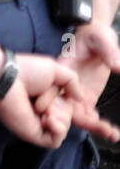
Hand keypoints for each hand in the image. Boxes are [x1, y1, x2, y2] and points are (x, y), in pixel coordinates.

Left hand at [0, 53, 87, 147]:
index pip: (67, 107)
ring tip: (43, 108)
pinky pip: (54, 141)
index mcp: (45, 98)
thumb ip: (72, 82)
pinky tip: (48, 118)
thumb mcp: (56, 70)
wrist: (5, 78)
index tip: (62, 94)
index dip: (68, 102)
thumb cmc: (26, 70)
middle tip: (45, 98)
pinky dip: (57, 129)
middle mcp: (40, 112)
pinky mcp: (31, 134)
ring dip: (59, 117)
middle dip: (62, 108)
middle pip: (67, 118)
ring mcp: (36, 124)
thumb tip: (81, 99)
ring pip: (62, 128)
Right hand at [55, 21, 119, 140]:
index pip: (55, 89)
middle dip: (83, 122)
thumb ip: (109, 53)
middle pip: (67, 108)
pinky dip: (99, 125)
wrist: (98, 37)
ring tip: (113, 134)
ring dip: (94, 127)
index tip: (69, 117)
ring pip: (78, 115)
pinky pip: (89, 114)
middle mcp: (66, 84)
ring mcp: (76, 92)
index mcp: (64, 69)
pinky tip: (112, 132)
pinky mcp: (87, 97)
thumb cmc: (95, 34)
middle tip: (103, 129)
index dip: (56, 105)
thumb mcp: (101, 39)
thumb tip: (117, 67)